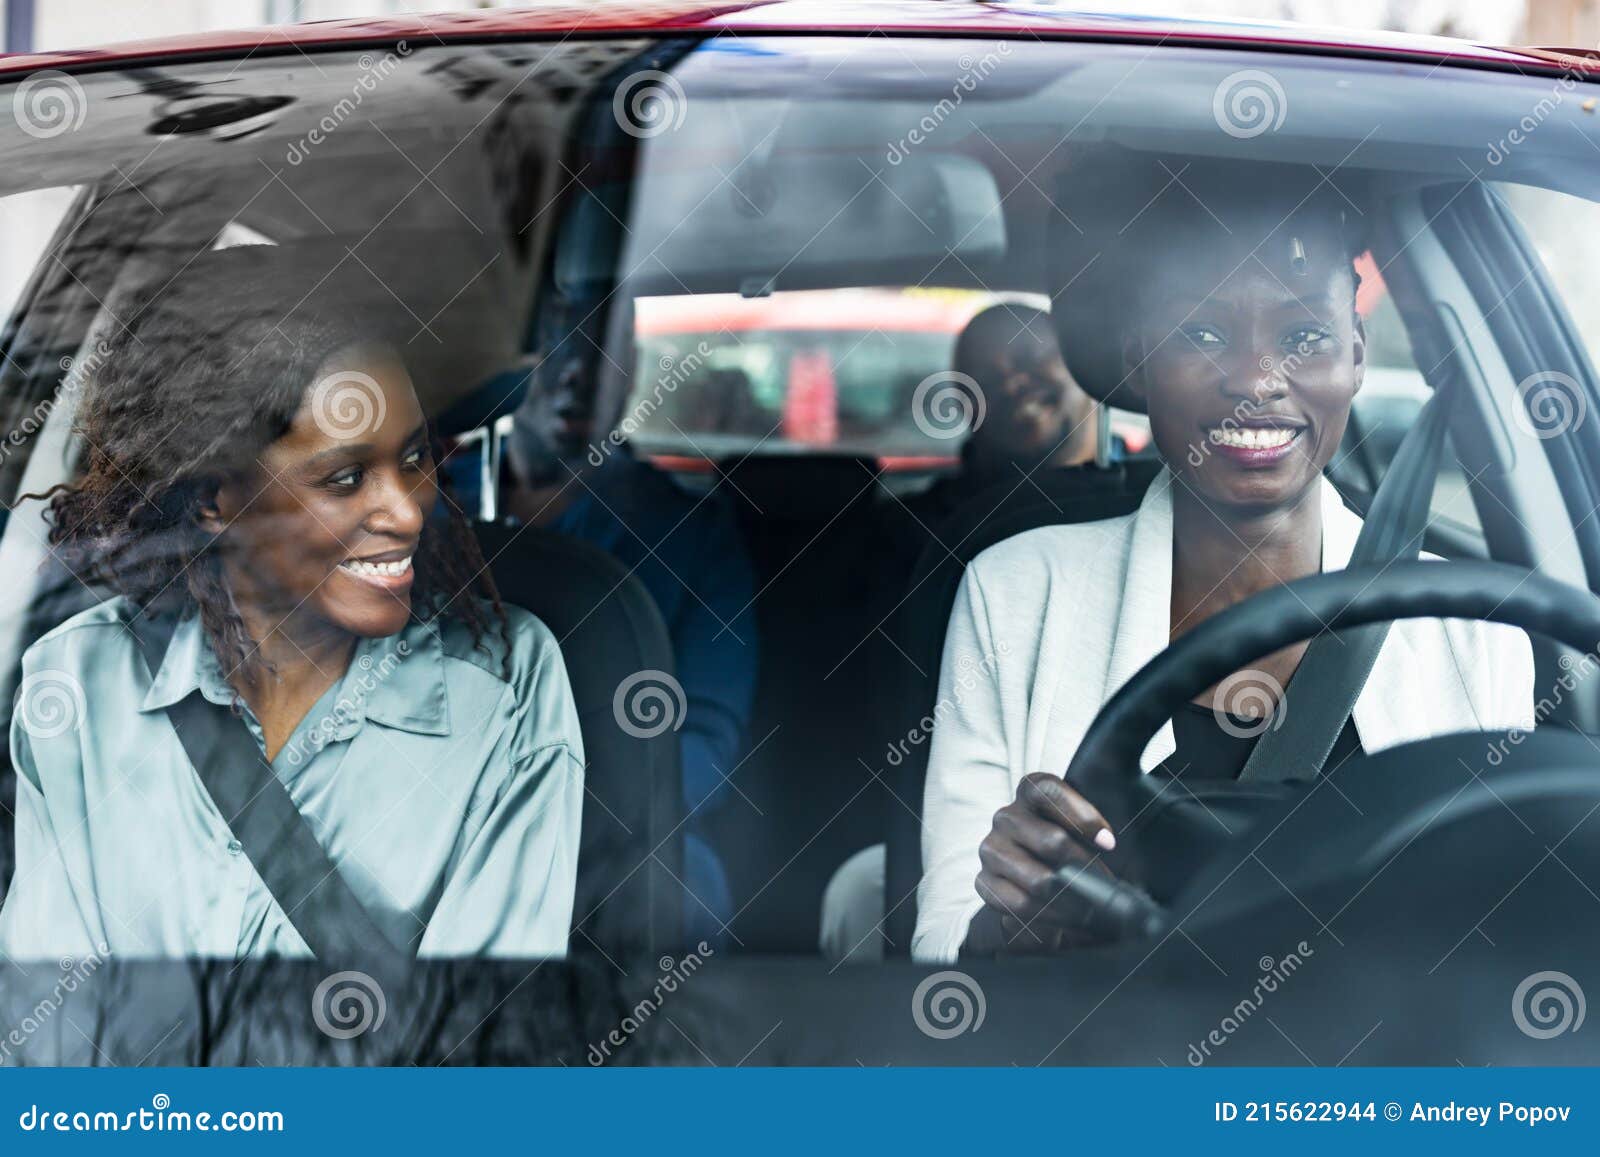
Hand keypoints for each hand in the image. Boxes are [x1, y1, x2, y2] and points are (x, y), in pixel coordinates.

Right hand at [964, 772, 1120, 955]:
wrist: (1038, 881)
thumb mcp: (1080, 829)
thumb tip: (1106, 843)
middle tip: (1104, 886)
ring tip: (1089, 907)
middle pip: (1051, 840)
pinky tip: (1065, 917)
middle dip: (1084, 869)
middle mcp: (1006, 817)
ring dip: (1070, 899)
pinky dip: (1051, 916)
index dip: (1082, 816)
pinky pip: (1021, 904)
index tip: (1108, 843)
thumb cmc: (1065, 849)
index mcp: (1029, 793)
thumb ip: (1091, 830)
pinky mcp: (984, 882)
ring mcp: (991, 849)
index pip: (1049, 792)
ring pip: (1038, 879)